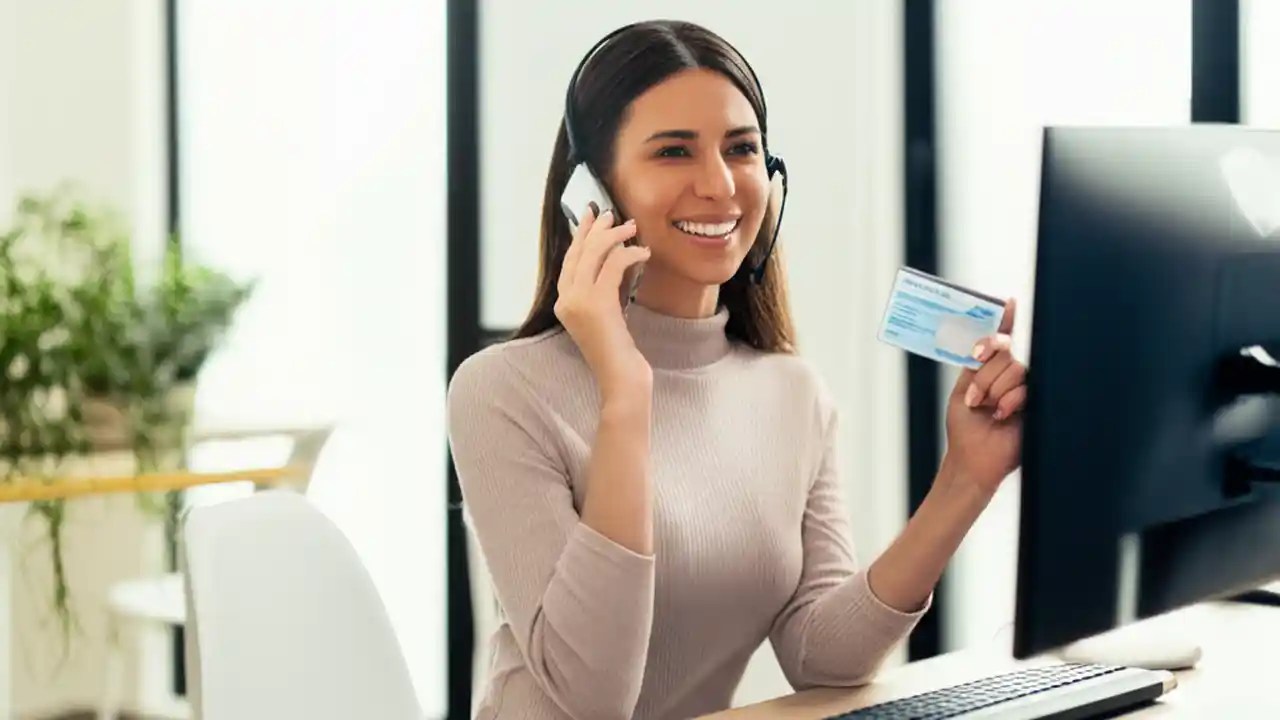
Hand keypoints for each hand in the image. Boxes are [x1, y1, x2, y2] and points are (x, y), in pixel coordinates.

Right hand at [555, 206, 652, 396]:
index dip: (579, 236)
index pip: (569, 261)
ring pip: (594, 252)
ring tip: (631, 227)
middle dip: (594, 228)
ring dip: (615, 235)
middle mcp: (565, 300)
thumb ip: (601, 292)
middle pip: (578, 252)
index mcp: (563, 303)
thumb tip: (613, 261)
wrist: (620, 378)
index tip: (590, 218)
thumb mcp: (605, 317)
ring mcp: (578, 302)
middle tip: (610, 213)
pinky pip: (613, 264)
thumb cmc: (618, 352)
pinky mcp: (597, 304)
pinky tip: (644, 252)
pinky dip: (630, 253)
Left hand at [943, 298, 1027, 494]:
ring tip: (986, 409)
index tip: (1009, 302)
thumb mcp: (963, 390)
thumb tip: (981, 342)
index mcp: (989, 370)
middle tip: (975, 398)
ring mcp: (1024, 389)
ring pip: (1015, 369)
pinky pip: (1027, 388)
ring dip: (994, 390)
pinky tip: (1001, 416)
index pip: (1001, 341)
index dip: (1006, 320)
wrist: (973, 458)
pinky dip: (1010, 401)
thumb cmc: (965, 429)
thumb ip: (974, 366)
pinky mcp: (1037, 403)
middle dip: (985, 375)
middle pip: (1005, 353)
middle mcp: (1008, 376)